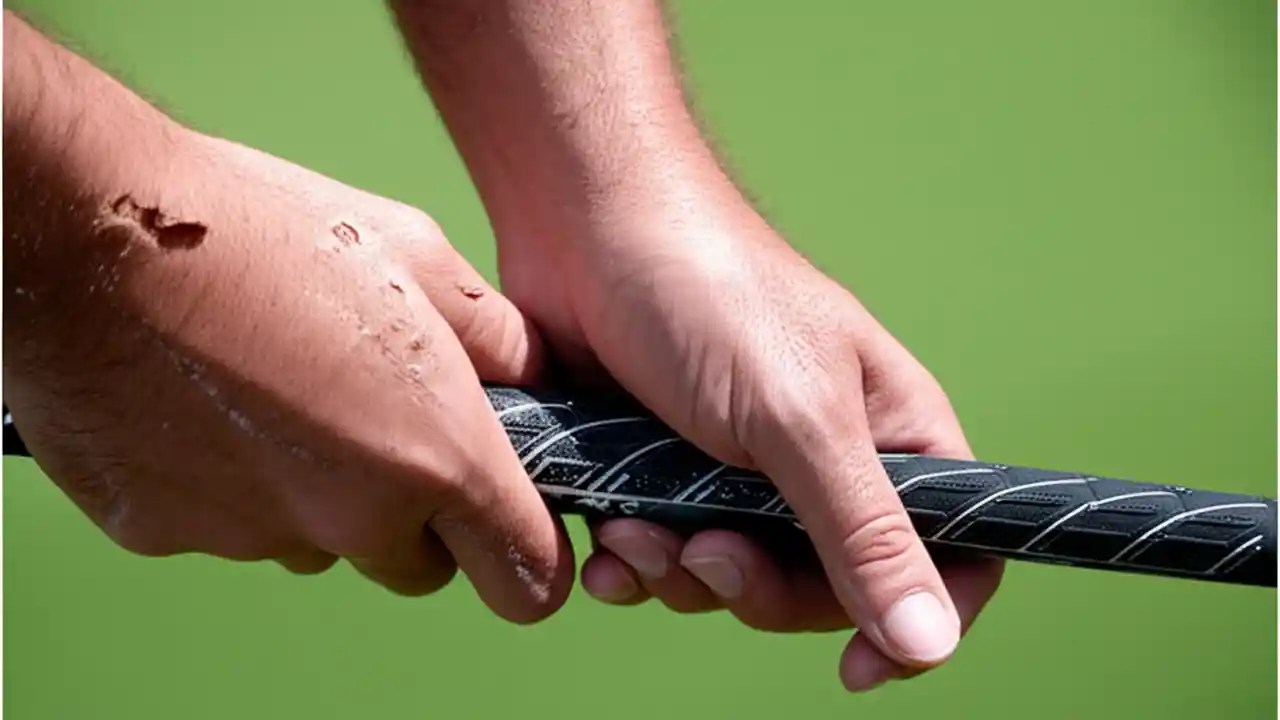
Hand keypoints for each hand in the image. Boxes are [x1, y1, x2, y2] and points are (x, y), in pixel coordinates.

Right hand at [4, 124, 572, 621]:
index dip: (528, 559)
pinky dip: (227, 484)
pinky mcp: (165, 533)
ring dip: (317, 494)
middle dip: (414, 517)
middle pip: (416, 565)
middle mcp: (351, 516)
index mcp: (434, 455)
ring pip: (317, 542)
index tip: (509, 529)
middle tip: (378, 423)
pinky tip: (203, 402)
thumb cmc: (264, 228)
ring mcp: (253, 534)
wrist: (92, 227)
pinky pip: (226, 526)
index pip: (526, 580)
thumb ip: (496, 338)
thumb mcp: (415, 253)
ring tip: (279, 390)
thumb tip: (534, 380)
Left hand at [389, 0, 999, 686]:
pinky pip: (664, 562)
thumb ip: (864, 535)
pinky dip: (634, 566)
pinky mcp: (666, 473)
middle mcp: (825, 462)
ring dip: (679, 576)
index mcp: (893, 438)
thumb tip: (932, 644)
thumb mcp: (799, 419)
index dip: (916, 621)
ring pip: (733, 583)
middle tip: (702, 551)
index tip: (855, 669)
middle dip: (755, 591)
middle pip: (825, 593)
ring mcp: (740, 470)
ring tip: (634, 530)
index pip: (950, 556)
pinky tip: (604, 543)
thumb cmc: (710, 295)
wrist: (584, 227)